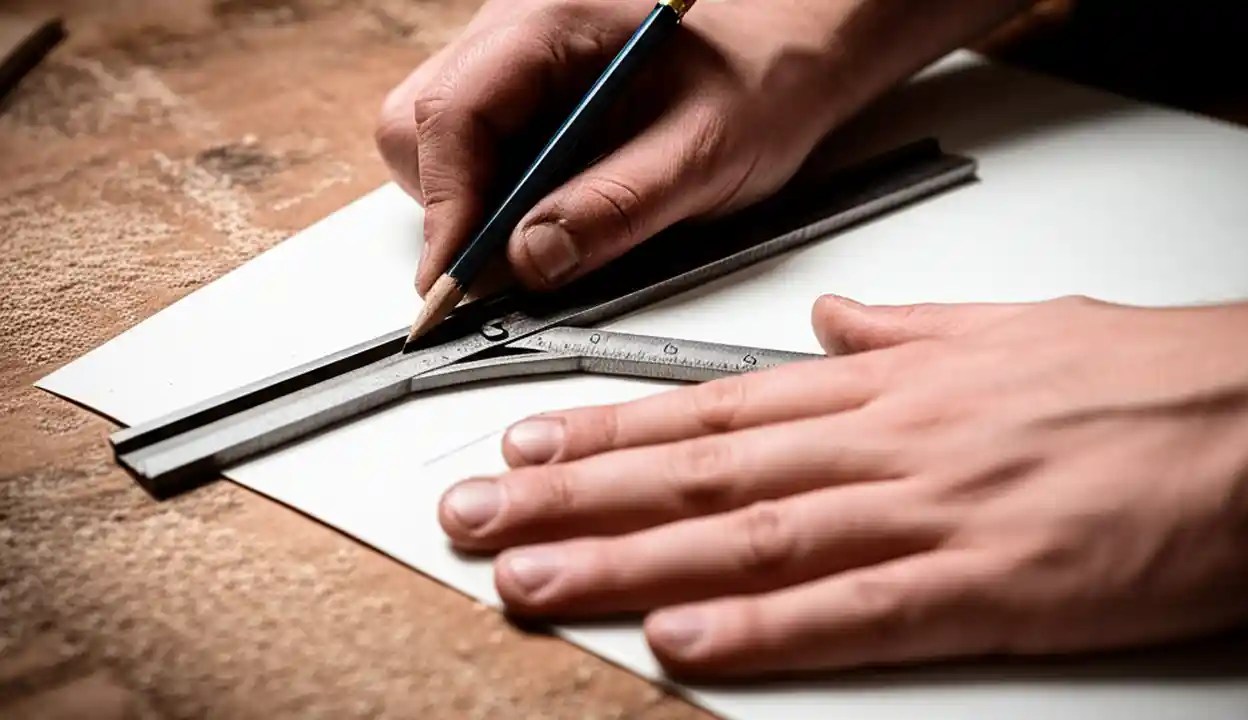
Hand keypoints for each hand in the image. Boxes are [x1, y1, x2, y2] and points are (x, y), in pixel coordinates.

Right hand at [376, 0, 1029, 294]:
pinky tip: (554, 212)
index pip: (452, 114)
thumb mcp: (708, 149)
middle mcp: (516, 27)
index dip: (447, 210)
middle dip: (450, 206)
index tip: (453, 286)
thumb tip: (531, 262)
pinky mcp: (529, 86)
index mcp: (551, 18)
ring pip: (441, 138)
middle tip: (499, 271)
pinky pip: (481, 143)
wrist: (801, 39)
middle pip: (422, 123)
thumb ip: (618, 206)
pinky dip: (500, 193)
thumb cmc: (768, 71)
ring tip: (543, 238)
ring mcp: (516, 55)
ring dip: (475, 204)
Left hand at [438, 294, 1247, 676]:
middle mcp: (883, 444)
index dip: (606, 430)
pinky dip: (760, 629)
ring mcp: (928, 514)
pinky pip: (853, 612)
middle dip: (574, 494)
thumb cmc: (1139, 377)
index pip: (710, 411)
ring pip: (746, 538)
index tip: (525, 441)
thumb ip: (898, 332)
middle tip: (478, 511)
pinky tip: (680, 639)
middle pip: (699, 474)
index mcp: (883, 388)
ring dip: (628, 560)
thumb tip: (826, 322)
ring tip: (530, 572)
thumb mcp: (1000, 331)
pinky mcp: (988, 588)